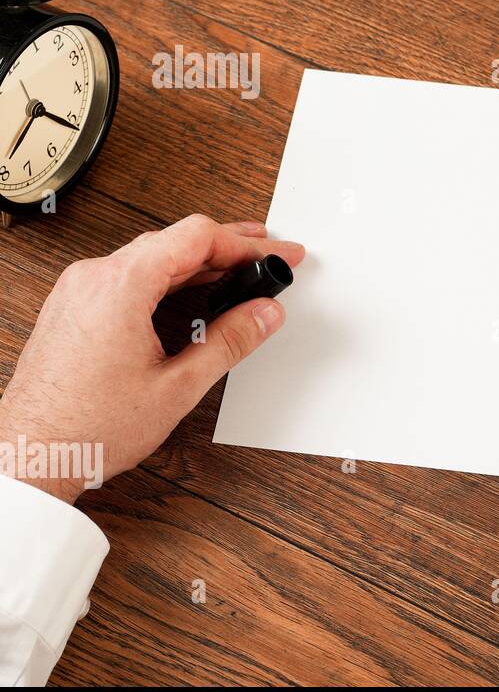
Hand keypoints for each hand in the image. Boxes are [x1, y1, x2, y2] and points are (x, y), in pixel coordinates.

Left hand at [0, 215, 305, 503]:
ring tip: (237, 274)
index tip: (277, 253)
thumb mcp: (178, 386)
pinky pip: (128, 274)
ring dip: (198, 262)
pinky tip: (190, 295)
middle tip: (268, 257)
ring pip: (152, 256)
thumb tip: (264, 314)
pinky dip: (167, 277)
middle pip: (175, 240)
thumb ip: (230, 341)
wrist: (29, 454)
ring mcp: (78, 290)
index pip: (197, 237)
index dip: (247, 243)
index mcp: (120, 286)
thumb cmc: (87, 427)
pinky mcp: (72, 306)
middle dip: (229, 247)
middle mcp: (94, 278)